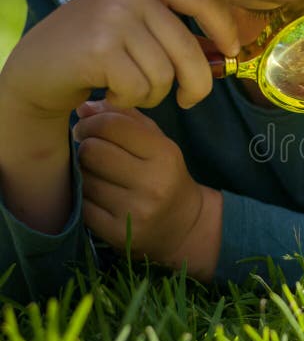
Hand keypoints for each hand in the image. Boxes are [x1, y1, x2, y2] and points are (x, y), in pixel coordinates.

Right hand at [2, 0, 239, 116]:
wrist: (38, 67)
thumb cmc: (97, 49)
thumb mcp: (137, 23)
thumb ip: (175, 28)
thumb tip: (229, 50)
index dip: (225, 28)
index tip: (232, 51)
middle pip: (189, 50)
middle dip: (196, 84)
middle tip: (189, 101)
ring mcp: (114, 14)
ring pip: (165, 74)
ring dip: (153, 93)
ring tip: (128, 87)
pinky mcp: (100, 47)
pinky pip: (140, 88)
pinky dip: (130, 100)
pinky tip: (110, 92)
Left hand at [73, 100, 221, 280]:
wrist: (183, 225)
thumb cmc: (166, 175)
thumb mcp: (158, 142)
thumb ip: (125, 118)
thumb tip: (84, 106)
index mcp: (165, 155)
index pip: (113, 125)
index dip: (91, 122)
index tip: (87, 127)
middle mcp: (152, 184)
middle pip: (93, 151)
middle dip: (85, 146)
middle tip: (90, 150)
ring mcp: (135, 211)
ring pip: (84, 178)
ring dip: (84, 172)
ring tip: (97, 174)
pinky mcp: (118, 233)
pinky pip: (83, 206)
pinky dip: (84, 197)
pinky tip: (97, 196)